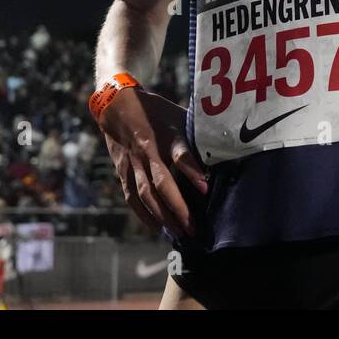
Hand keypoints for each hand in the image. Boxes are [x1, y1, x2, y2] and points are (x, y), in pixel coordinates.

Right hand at [99, 88, 206, 237]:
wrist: (117, 105)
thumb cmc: (157, 112)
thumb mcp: (178, 117)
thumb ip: (193, 137)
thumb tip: (220, 154)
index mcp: (167, 135)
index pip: (180, 154)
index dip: (191, 171)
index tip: (205, 188)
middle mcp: (149, 151)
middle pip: (161, 183)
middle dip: (178, 207)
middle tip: (193, 228)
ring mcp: (134, 162)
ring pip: (145, 194)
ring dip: (162, 216)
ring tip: (178, 232)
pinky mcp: (122, 170)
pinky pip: (131, 196)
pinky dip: (143, 214)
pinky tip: (157, 227)